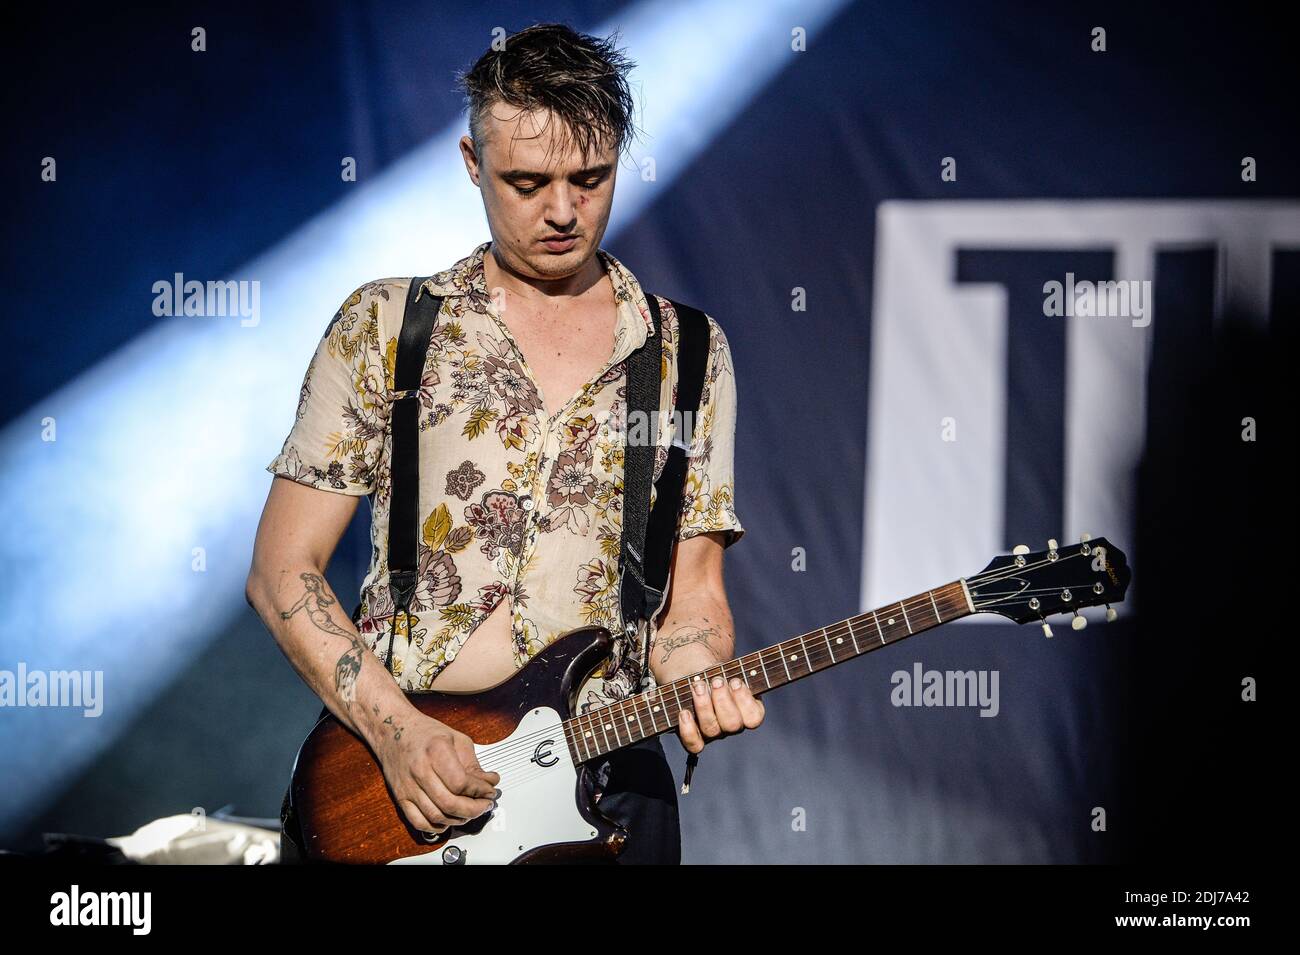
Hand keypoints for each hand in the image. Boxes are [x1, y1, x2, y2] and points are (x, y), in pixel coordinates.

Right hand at [375, 712, 500, 835]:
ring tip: (470, 812)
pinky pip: (419, 822)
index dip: (480, 791)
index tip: (490, 791)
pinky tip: (449, 820)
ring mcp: (408, 786)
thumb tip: (489, 783)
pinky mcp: (401, 798)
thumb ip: (474, 764)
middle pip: (450, 803)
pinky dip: (437, 827)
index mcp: (436, 751)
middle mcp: (420, 770)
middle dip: (474, 809)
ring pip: (436, 816)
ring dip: (458, 820)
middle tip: (485, 805)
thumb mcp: (457, 739)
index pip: (461, 783)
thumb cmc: (425, 733)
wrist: (393, 730)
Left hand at [677, 674, 764, 753]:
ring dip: (704, 706)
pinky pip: (694, 744)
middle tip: (715, 681)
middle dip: (722, 700)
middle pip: (732, 724)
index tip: (735, 681)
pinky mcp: (694, 737)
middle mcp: (731, 725)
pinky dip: (688, 729)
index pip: (754, 718)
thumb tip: (738, 678)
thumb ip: (737, 673)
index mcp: (747, 711)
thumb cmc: (712, 671)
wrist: (689, 675)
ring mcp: (713, 733)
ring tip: (698, 685)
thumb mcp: (727, 669)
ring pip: (712, 729)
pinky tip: (684, 712)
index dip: (744, 701)